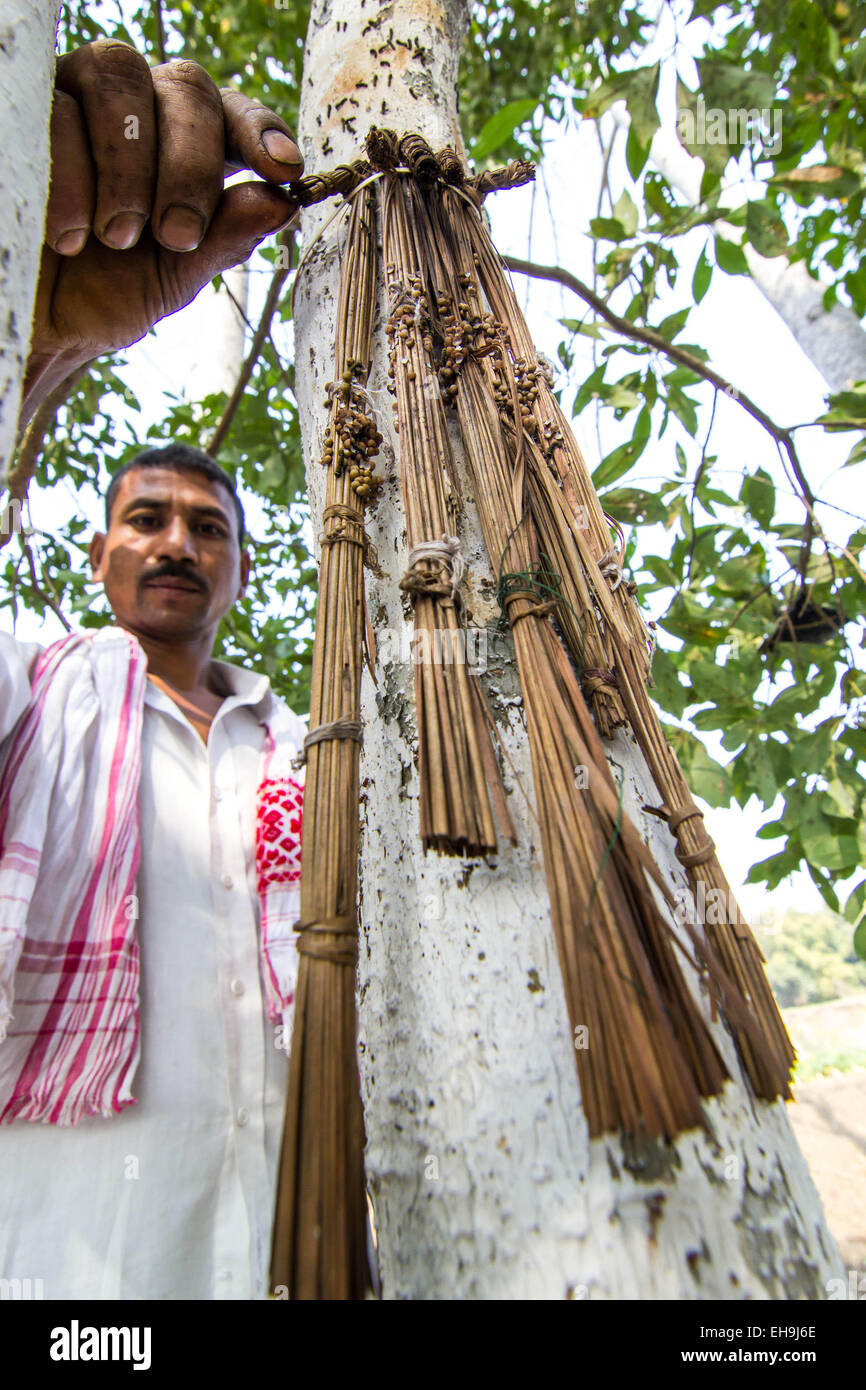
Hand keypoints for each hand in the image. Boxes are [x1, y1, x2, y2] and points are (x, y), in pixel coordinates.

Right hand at [22, 41, 302, 421]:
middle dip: (190, 164)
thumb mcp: (173, 277)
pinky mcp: (30, 106)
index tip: (282, 168)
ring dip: (127, 168)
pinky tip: (68, 234)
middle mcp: (141, 108)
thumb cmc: (106, 294)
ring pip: (119, 78)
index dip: (260, 130)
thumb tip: (281, 201)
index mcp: (188, 146)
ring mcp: (82, 97)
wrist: (37, 321)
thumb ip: (224, 239)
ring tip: (113, 238)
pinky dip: (70, 178)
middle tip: (176, 234)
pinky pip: (57, 108)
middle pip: (185, 85)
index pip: (232, 112)